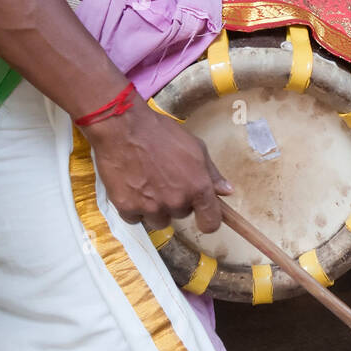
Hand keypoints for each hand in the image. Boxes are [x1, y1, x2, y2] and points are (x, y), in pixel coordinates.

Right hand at [82, 92, 231, 232]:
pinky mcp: (126, 208)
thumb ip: (212, 174)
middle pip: (181, 215)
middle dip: (176, 202)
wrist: (123, 127)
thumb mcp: (196, 148)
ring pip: (159, 220)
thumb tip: (226, 191)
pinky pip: (135, 218)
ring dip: (155, 209)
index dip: (208, 220)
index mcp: (198, 187)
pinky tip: (132, 187)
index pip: (211, 222)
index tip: (202, 216)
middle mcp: (176, 201)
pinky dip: (133, 208)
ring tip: (147, 184)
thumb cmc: (161, 134)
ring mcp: (151, 206)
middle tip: (165, 180)